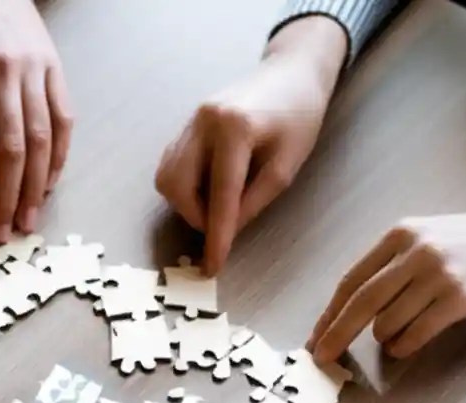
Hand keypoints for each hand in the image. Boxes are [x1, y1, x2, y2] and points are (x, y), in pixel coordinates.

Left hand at [0, 0, 72, 241]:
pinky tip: (50, 185)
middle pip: (13, 151)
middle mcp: (5, 74)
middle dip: (8, 199)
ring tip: (29, 221)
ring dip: (36, 187)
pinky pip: (64, 120)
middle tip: (5, 235)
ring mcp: (36, 72)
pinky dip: (59, 157)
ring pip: (42, 140)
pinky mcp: (56, 70)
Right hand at [155, 17, 346, 275]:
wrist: (290, 72)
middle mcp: (203, 122)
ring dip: (186, 203)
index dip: (216, 236)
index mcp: (235, 129)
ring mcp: (189, 120)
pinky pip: (169, 164)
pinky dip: (183, 187)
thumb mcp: (287, 165)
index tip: (212, 267)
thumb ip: (255, 200)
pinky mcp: (185, 124)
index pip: (220, 195)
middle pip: (178, 187)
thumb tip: (228, 231)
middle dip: (196, 217)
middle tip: (222, 226)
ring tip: (216, 206)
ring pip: (167, 177)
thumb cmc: (299, 117)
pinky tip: (206, 189)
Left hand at [308, 198, 465, 363]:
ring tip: (394, 339)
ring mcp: (438, 273)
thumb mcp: (430, 238)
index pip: (351, 279)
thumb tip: (356, 307)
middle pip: (360, 302)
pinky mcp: (460, 297)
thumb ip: (394, 265)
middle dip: (336, 334)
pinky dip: (405, 345)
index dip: (329, 312)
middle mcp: (415, 250)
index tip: (315, 336)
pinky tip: (406, 345)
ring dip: (383, 339)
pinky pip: (416, 332)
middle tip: (321, 357)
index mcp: (400, 234)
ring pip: (388, 321)